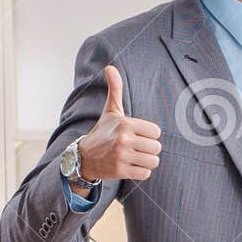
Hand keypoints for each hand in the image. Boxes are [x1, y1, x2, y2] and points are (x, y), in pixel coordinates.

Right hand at [76, 65, 161, 181]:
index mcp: (125, 124)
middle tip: (137, 147)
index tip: (139, 135)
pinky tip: (131, 166)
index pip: (156, 132)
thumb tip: (110, 67)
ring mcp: (122, 157)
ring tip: (135, 157)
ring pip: (153, 161)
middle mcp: (123, 140)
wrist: (85, 156)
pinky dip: (141, 171)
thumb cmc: (103, 132)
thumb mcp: (110, 111)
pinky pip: (145, 174)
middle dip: (149, 149)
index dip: (150, 134)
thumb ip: (115, 90)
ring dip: (147, 161)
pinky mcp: (121, 171)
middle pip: (156, 148)